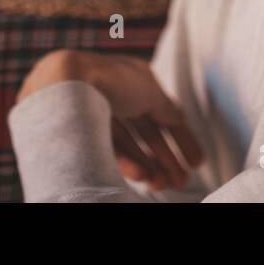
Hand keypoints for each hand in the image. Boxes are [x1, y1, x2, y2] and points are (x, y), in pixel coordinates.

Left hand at [18, 50, 203, 190]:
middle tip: (181, 184)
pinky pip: (108, 150)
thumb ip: (168, 109)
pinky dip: (126, 163)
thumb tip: (180, 122)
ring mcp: (98, 112)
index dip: (182, 137)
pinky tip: (140, 176)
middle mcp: (117, 94)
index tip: (197, 163)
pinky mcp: (83, 130)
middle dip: (166, 159)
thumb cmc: (112, 80)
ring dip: (149, 166)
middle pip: (147, 133)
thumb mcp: (151, 93)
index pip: (164, 112)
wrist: (65, 84)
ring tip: (161, 185)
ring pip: (129, 145)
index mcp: (135, 79)